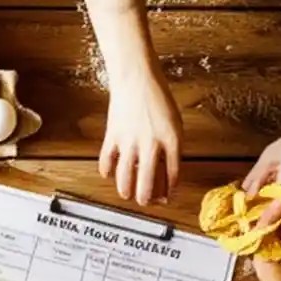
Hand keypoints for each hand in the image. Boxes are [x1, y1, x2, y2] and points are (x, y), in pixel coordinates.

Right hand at [99, 69, 181, 205]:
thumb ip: (171, 146)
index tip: (167, 197)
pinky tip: (108, 174)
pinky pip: (107, 160)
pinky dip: (106, 170)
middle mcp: (151, 144)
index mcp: (172, 140)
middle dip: (146, 197)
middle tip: (145, 202)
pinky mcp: (113, 136)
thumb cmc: (157, 96)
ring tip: (126, 194)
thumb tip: (164, 167)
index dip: (169, 189)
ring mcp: (130, 141)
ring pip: (125, 176)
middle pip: (148, 181)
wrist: (136, 78)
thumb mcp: (173, 122)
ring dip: (126, 189)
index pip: (172, 174)